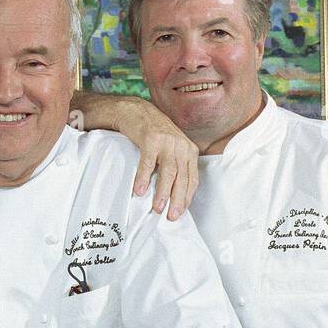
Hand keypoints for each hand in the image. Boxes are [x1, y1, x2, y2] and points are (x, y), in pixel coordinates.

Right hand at [69, 93, 198, 216]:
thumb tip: (173, 195)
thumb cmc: (152, 134)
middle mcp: (181, 145)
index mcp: (189, 150)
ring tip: (157, 208)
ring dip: (162, 191)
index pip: (192, 178)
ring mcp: (167, 141)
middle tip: (171, 216)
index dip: (186, 197)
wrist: (135, 111)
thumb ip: (176, 165)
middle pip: (182, 177)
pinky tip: (139, 191)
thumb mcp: (170, 148)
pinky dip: (144, 177)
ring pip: (168, 171)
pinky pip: (148, 162)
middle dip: (177, 199)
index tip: (180, 213)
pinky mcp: (151, 138)